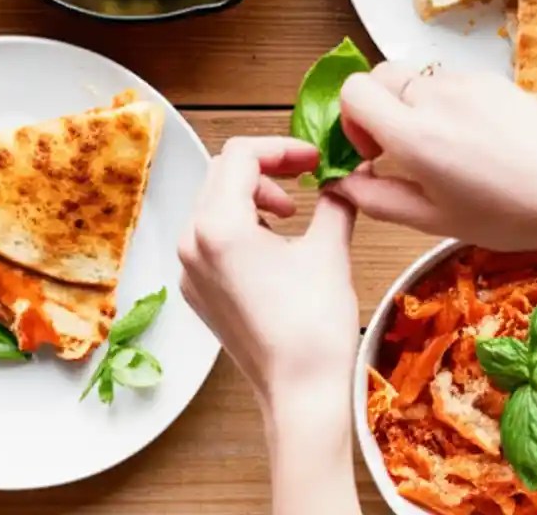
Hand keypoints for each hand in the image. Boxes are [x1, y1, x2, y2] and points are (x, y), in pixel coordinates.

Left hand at [178, 137, 357, 407]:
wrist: (300, 390)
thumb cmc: (314, 326)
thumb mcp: (331, 249)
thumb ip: (337, 201)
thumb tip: (346, 178)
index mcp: (219, 226)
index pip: (242, 154)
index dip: (282, 147)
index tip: (313, 159)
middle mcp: (192, 244)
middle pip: (222, 174)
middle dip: (266, 168)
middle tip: (305, 176)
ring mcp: (190, 271)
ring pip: (213, 205)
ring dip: (252, 195)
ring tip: (290, 214)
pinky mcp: (197, 292)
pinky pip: (209, 239)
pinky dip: (239, 226)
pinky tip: (272, 244)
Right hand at [332, 65, 536, 255]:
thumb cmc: (517, 213)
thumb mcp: (437, 221)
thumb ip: (379, 200)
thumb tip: (344, 185)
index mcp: (416, 135)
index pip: (353, 91)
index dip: (351, 120)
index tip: (371, 150)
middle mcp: (437, 98)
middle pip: (378, 77)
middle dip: (376, 109)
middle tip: (397, 148)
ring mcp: (467, 83)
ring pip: (415, 80)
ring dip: (413, 108)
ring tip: (443, 151)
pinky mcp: (491, 79)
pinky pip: (449, 83)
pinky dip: (445, 105)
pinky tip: (472, 141)